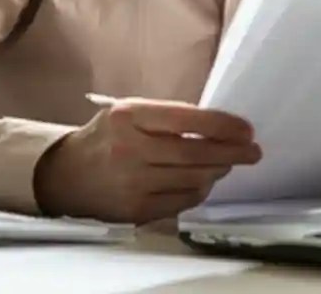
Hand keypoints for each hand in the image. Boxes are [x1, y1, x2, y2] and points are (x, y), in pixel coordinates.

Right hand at [33, 98, 260, 222]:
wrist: (67, 174)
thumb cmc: (108, 136)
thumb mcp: (132, 112)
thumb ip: (169, 116)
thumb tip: (220, 126)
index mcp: (130, 116)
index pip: (188, 119)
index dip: (223, 126)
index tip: (247, 130)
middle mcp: (131, 149)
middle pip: (196, 153)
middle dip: (232, 152)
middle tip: (253, 152)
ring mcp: (133, 183)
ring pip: (194, 179)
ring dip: (218, 171)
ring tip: (226, 163)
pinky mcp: (135, 209)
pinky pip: (182, 201)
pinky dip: (200, 190)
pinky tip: (204, 180)